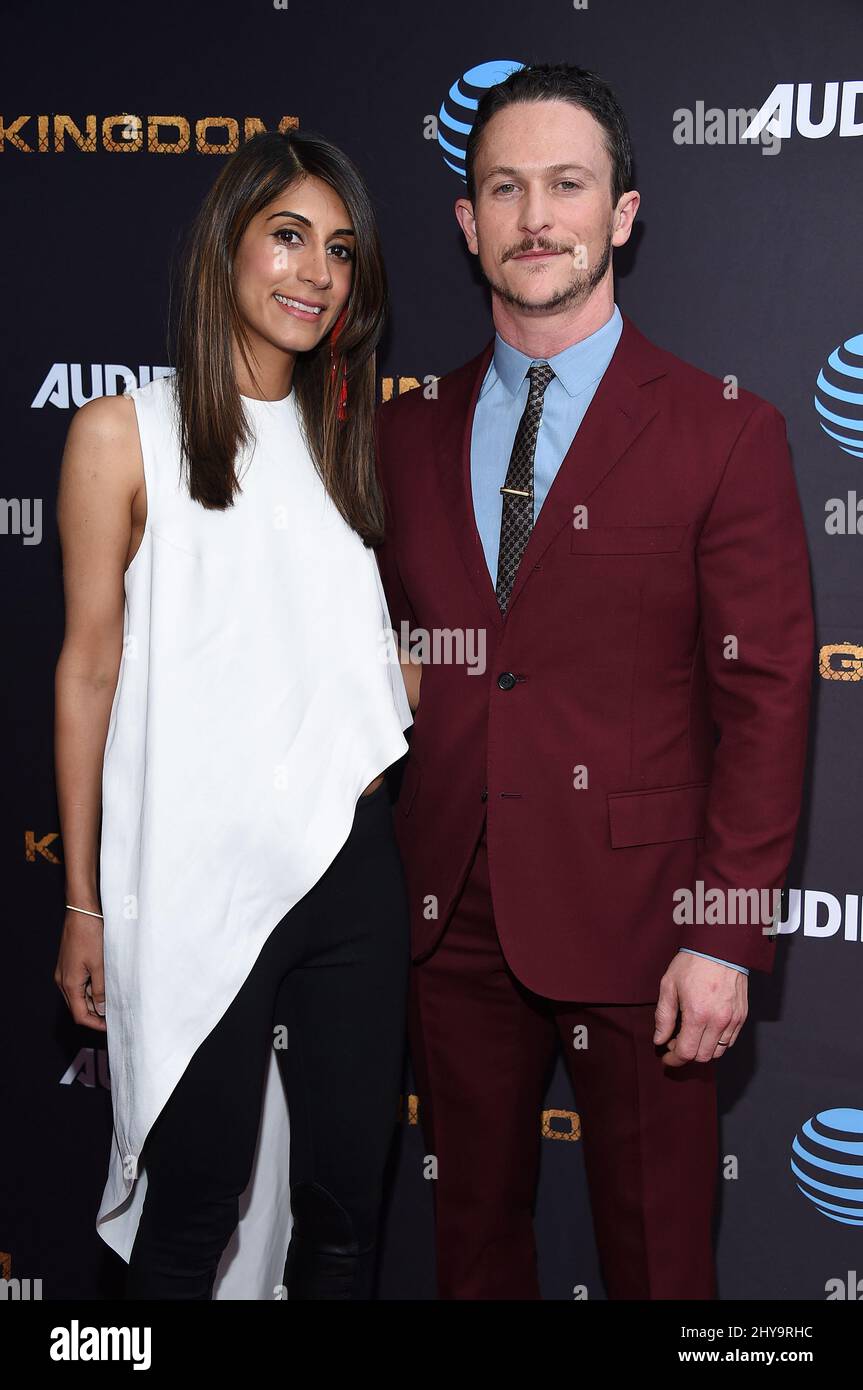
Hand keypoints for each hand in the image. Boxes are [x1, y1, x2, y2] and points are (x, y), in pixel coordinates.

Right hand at [54, 908, 106, 1032]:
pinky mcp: (69, 964)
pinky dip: (91, 988)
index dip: (95, 1024)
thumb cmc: (91, 935)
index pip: (80, 1015)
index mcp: (69, 984)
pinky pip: (79, 983)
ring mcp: (65, 972)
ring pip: (79, 995)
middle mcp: (63, 980)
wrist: (82, 912)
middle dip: (96, 1014)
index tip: (110, 1027)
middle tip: (115, 1015)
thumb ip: (101, 990)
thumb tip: (102, 1010)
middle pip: (78, 1007)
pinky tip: (105, 985)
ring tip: (113, 1000)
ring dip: (94, 1000)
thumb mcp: (100, 966)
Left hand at [653, 951, 747, 1066]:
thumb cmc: (692, 963)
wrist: (720, 947)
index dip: (674, 1059)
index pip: (686, 1052)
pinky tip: (706, 1030)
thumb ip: (664, 1016)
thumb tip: (659, 1039)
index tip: (666, 1056)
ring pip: (718, 1052)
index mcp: (698, 1015)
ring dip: (702, 1050)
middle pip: (702, 1056)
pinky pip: (730, 1041)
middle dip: (686, 1055)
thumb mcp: (669, 985)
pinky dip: (717, 1042)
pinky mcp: (742, 1016)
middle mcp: (718, 1021)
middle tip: (675, 1043)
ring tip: (691, 1036)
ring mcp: (733, 1019)